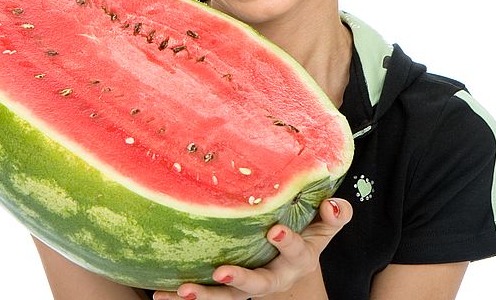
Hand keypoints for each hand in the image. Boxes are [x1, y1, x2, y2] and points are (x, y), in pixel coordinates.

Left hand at [153, 197, 352, 299]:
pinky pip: (208, 297)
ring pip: (228, 298)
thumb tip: (332, 204)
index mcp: (298, 258)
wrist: (296, 269)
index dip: (286, 242)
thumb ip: (336, 215)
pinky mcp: (229, 291)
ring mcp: (249, 287)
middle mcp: (273, 277)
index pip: (295, 250)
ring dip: (204, 296)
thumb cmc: (309, 233)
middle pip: (258, 283)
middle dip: (241, 279)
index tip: (273, 231)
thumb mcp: (326, 226)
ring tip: (181, 291)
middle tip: (222, 271)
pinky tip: (159, 294)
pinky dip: (183, 298)